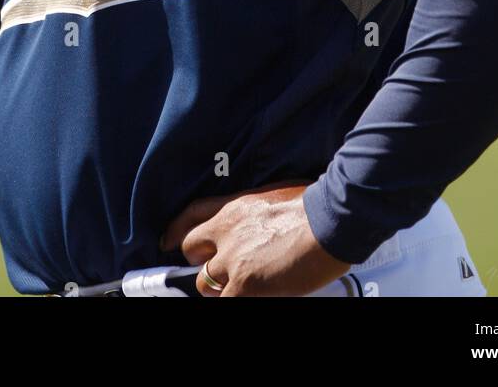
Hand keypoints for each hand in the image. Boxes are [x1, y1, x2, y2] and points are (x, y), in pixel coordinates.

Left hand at [159, 181, 350, 297]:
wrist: (329, 221)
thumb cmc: (314, 206)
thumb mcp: (275, 196)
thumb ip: (254, 212)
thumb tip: (255, 224)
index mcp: (235, 206)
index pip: (192, 214)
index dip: (176, 229)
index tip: (167, 239)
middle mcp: (226, 230)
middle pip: (190, 248)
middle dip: (199, 261)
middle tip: (213, 270)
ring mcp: (233, 259)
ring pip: (204, 282)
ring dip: (218, 287)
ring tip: (239, 287)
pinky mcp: (244, 285)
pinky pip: (224, 301)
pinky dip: (232, 299)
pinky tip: (249, 296)